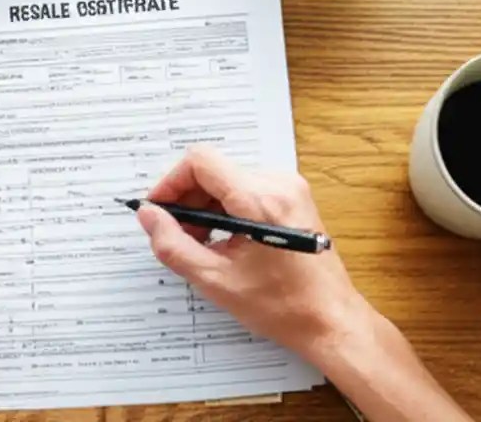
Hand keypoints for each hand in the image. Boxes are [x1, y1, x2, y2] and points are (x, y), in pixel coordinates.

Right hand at [136, 146, 373, 361]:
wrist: (331, 320)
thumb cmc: (285, 306)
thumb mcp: (216, 280)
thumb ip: (173, 245)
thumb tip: (150, 217)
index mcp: (260, 201)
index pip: (200, 161)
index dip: (171, 182)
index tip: (159, 208)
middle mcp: (279, 185)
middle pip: (213, 170)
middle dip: (187, 200)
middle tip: (176, 235)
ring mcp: (289, 189)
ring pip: (227, 179)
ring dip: (205, 206)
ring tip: (200, 243)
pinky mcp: (293, 198)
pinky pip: (246, 189)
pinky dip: (225, 209)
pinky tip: (222, 240)